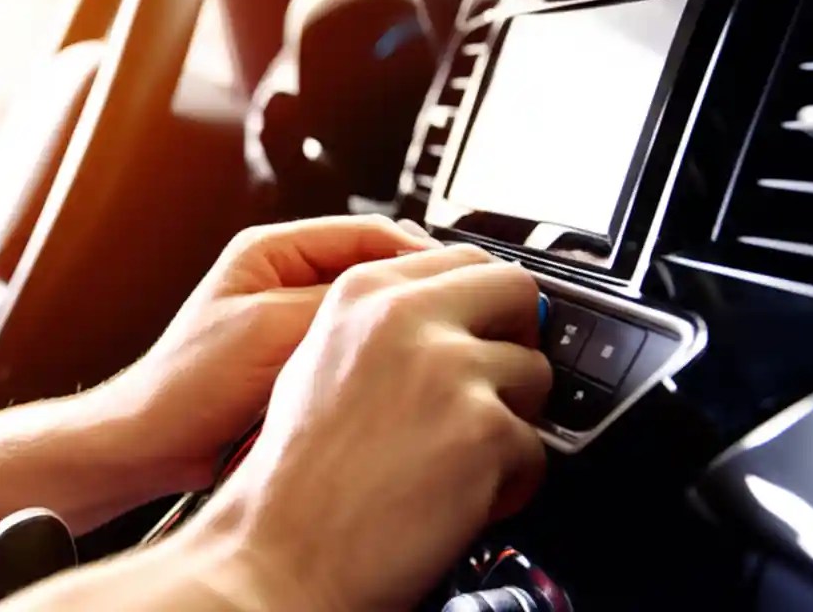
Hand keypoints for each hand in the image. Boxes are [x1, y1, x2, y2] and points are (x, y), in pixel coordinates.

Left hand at [99, 215, 439, 489]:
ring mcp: (292, 320)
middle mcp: (285, 278)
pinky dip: (377, 361)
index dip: (418, 255)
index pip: (367, 232)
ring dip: (396, 330)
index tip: (460, 279)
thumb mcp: (269, 329)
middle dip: (414, 294)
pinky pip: (353, 352)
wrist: (152, 445)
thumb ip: (337, 304)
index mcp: (272, 250)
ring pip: (368, 315)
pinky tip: (398, 380)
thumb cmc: (187, 384)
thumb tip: (403, 291)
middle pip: (373, 272)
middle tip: (458, 316)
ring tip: (432, 347)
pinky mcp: (297, 360)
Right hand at [190, 246, 551, 611]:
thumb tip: (459, 314)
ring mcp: (448, 370)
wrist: (278, 555)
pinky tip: (454, 498)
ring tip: (454, 458)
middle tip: (487, 391)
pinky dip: (508, 483)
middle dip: (514, 341)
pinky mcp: (482, 430)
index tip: (484, 331)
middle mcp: (407, 317)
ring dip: (509, 420)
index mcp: (365, 292)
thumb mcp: (322, 361)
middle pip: (517, 292)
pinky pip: (534, 450)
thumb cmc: (293, 477)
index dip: (486, 301)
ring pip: (535, 374)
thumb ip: (389, 324)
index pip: (466, 258)